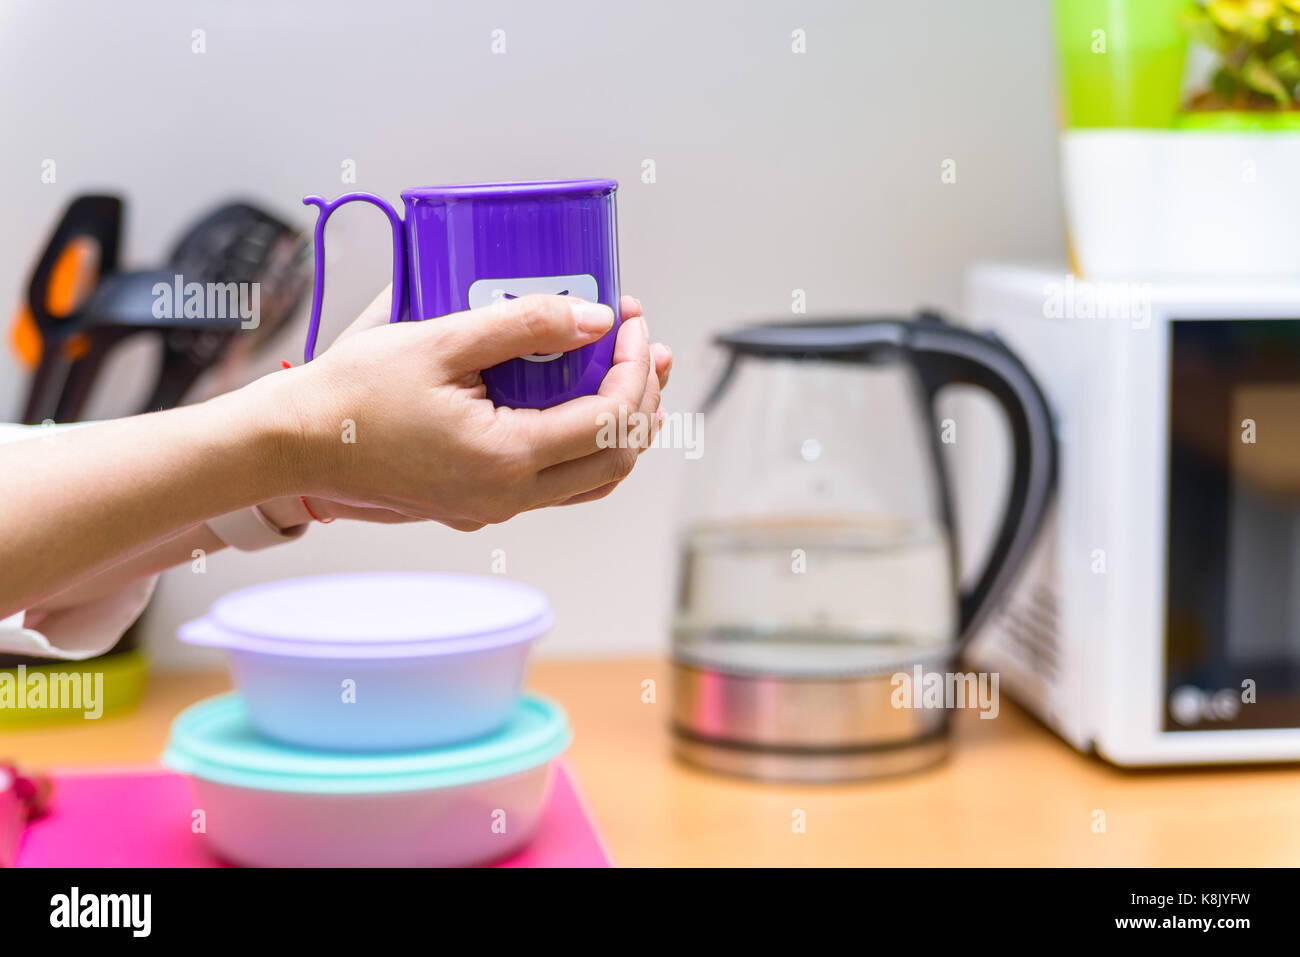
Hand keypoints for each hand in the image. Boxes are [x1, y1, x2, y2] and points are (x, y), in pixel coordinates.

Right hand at [260, 288, 671, 530]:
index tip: (632, 320)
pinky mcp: (479, 503)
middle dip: (643, 399)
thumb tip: (596, 319)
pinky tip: (579, 404)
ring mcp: (495, 506)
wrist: (296, 443)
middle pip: (616, 459)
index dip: (635, 367)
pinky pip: (556, 484)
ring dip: (621, 428)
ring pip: (591, 480)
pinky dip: (584, 445)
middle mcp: (509, 496)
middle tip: (647, 347)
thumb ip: (523, 324)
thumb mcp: (440, 341)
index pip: (610, 420)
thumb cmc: (354, 391)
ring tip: (632, 374)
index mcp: (505, 460)